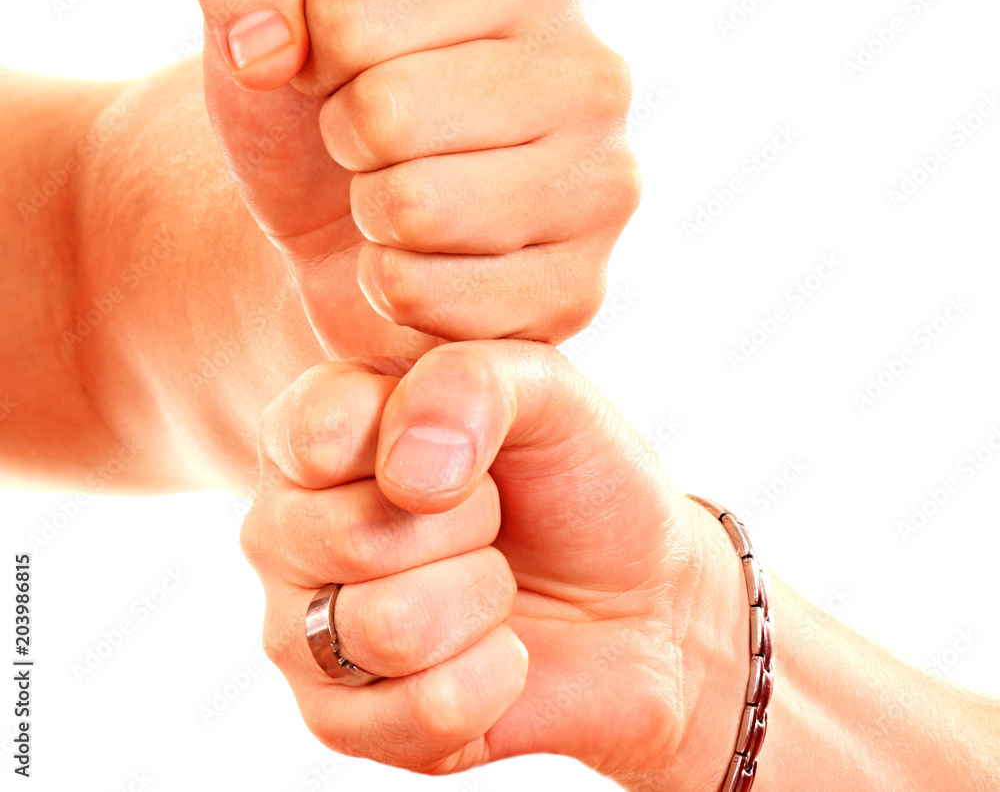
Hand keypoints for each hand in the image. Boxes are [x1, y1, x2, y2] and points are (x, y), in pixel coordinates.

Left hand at [192, 0, 639, 358]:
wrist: (345, 219)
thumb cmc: (321, 101)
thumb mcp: (265, 6)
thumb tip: (264, 50)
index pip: (351, 18)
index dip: (311, 60)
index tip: (343, 71)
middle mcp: (594, 76)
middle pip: (389, 113)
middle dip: (347, 139)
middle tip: (372, 145)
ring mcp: (603, 190)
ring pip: (417, 208)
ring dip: (373, 214)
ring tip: (398, 197)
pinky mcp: (579, 291)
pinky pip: (430, 298)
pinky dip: (392, 289)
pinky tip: (423, 261)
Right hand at [241, 342, 748, 788]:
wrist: (637, 598)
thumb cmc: (576, 482)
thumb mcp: (548, 393)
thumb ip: (473, 381)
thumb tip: (406, 474)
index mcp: (318, 431)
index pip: (319, 433)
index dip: (421, 441)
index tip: (473, 449)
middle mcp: (287, 529)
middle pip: (357, 538)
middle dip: (472, 525)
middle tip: (493, 519)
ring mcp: (303, 630)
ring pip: (392, 630)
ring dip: (485, 602)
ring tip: (495, 583)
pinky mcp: (340, 721)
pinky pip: (423, 712)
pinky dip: (496, 678)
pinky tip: (500, 651)